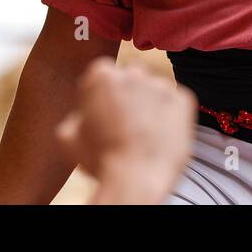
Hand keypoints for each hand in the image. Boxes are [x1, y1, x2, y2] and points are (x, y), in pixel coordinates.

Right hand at [55, 59, 195, 203]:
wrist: (137, 179)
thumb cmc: (100, 159)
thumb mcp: (67, 137)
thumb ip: (74, 117)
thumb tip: (81, 116)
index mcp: (102, 74)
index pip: (102, 76)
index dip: (101, 97)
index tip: (102, 115)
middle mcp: (133, 72)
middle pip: (130, 79)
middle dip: (127, 96)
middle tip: (124, 125)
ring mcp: (161, 84)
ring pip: (153, 91)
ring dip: (149, 105)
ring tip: (143, 135)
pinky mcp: (184, 99)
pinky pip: (176, 102)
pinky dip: (170, 116)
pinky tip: (159, 136)